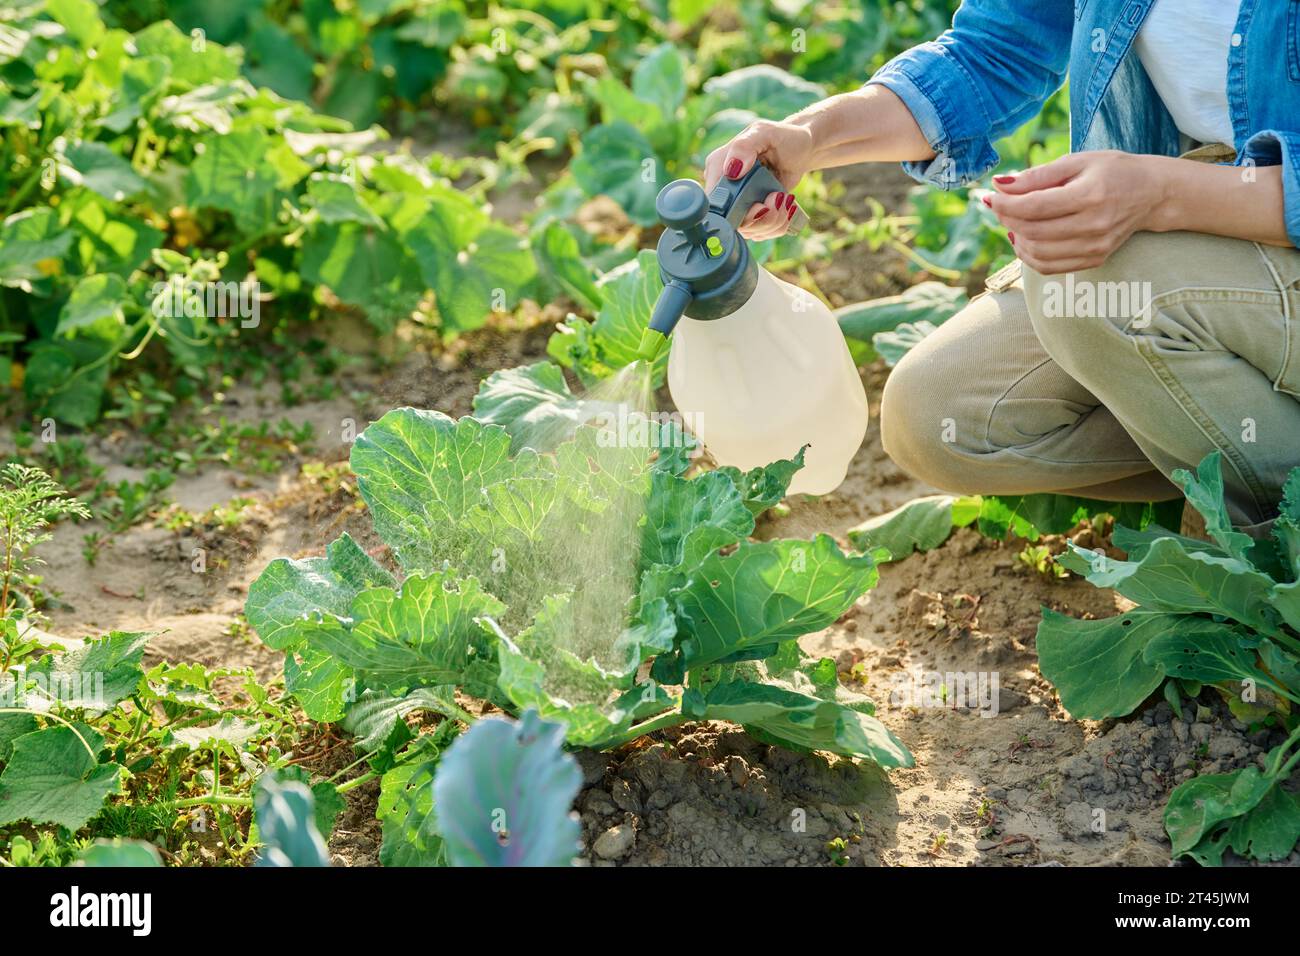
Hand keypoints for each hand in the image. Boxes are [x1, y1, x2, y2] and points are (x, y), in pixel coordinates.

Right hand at [703, 119, 814, 238]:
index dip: (734, 212)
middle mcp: (724, 189)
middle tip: (777, 200)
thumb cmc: (783, 137)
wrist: (801, 150)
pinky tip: (785, 208)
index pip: (714, 201)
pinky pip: (760, 233)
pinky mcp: (753, 215)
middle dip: (760, 219)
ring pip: (748, 231)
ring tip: (784, 200)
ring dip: (772, 222)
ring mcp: (738, 204)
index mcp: (718, 167)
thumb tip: (732, 170)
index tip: (760, 206)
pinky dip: (777, 226)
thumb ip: (745, 146)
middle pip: (732, 222)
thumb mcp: (765, 133)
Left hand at [984, 150, 1166, 273]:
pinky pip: (1049, 267)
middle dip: (1006, 218)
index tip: (991, 196)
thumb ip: (1037, 174)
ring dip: (1015, 238)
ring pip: (1037, 253)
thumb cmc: (1112, 171)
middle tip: (999, 205)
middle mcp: (1093, 225)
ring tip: (1011, 220)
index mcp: (1089, 195)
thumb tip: (999, 184)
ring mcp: (1094, 247)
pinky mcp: (1094, 260)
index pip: (1033, 206)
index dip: (1005, 203)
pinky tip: (1024, 238)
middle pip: (1032, 231)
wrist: (1151, 194)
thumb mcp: (1077, 161)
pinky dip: (1028, 255)